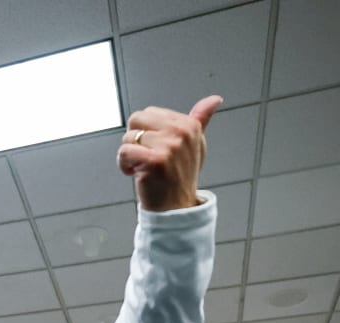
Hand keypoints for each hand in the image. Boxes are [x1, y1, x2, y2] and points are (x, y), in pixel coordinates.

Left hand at [118, 95, 221, 211]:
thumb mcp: (195, 143)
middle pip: (136, 120)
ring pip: (128, 137)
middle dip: (135, 140)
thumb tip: (215, 99)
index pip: (148, 113)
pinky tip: (137, 174)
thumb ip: (200, 119)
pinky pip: (124, 152)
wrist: (176, 206)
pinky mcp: (156, 161)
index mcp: (189, 124)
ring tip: (145, 167)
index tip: (158, 148)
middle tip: (149, 157)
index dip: (147, 132)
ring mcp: (170, 147)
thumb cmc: (181, 174)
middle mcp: (182, 133)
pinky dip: (124, 165)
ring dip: (130, 156)